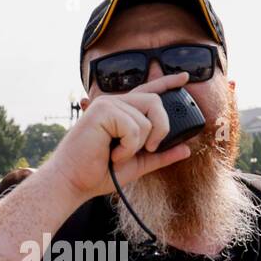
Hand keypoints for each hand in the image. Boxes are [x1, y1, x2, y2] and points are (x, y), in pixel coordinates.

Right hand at [44, 72, 193, 202]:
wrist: (74, 182)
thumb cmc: (99, 173)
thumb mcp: (137, 164)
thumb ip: (160, 155)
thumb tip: (186, 150)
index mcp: (122, 112)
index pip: (148, 91)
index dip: (167, 82)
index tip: (185, 77)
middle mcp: (115, 103)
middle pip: (155, 101)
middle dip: (161, 128)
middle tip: (149, 148)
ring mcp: (108, 104)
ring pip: (146, 119)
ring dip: (137, 146)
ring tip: (116, 155)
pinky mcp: (102, 110)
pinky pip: (133, 127)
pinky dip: (127, 147)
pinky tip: (110, 153)